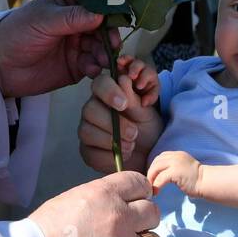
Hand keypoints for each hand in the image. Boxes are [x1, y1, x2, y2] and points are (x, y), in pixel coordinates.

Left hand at [0, 0, 119, 97]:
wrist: (0, 65)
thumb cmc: (17, 33)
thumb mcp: (43, 20)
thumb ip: (72, 17)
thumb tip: (100, 14)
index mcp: (70, 2)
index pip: (95, 0)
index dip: (109, 7)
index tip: (119, 16)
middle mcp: (78, 21)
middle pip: (104, 25)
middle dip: (110, 34)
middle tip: (113, 44)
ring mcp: (79, 44)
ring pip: (102, 46)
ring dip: (105, 53)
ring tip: (102, 60)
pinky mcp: (78, 65)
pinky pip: (94, 65)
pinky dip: (96, 67)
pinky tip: (91, 69)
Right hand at [30, 170, 181, 236]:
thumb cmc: (39, 234)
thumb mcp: (67, 200)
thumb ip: (96, 199)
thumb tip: (113, 202)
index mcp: (103, 195)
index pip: (138, 183)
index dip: (139, 191)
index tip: (136, 198)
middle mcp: (118, 219)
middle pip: (152, 212)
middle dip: (144, 217)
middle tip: (131, 225)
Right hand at [79, 55, 164, 174]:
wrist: (150, 155)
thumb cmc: (148, 129)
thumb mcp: (146, 113)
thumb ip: (133, 98)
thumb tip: (123, 79)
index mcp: (107, 95)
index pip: (99, 83)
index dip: (108, 91)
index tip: (123, 104)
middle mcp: (93, 110)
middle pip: (89, 109)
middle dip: (113, 123)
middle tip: (134, 133)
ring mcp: (87, 131)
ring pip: (86, 131)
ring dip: (111, 140)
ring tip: (130, 145)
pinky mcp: (87, 152)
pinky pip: (90, 153)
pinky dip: (109, 157)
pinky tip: (123, 155)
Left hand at [147, 150, 202, 196]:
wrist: (207, 182)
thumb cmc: (197, 179)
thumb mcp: (183, 167)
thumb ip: (173, 167)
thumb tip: (161, 175)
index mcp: (177, 155)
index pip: (160, 158)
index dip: (154, 167)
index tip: (152, 177)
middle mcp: (175, 156)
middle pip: (156, 162)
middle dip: (150, 173)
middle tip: (149, 184)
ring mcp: (175, 163)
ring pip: (156, 169)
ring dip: (151, 179)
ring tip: (152, 188)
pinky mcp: (175, 172)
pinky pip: (160, 178)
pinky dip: (156, 185)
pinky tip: (156, 192)